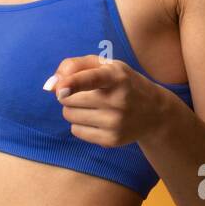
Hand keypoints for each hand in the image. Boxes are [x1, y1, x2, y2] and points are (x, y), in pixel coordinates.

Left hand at [44, 55, 173, 147]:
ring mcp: (116, 123)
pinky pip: (76, 131)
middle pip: (68, 99)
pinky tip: (99, 120)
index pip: (93, 78)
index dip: (74, 82)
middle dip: (70, 94)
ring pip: (69, 115)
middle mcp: (118, 100)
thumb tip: (50, 86)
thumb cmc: (122, 82)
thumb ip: (73, 66)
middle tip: (89, 93)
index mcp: (116, 76)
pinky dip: (81, 124)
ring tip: (95, 106)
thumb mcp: (104, 65)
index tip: (61, 89)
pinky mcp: (112, 140)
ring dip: (74, 109)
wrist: (154, 112)